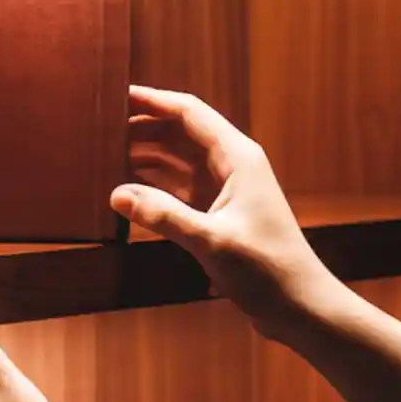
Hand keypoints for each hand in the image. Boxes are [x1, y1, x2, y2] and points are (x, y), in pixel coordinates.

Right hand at [112, 85, 340, 340]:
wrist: (300, 306)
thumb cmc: (268, 270)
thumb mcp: (212, 241)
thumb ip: (164, 216)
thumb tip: (117, 195)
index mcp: (238, 157)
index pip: (189, 113)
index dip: (153, 101)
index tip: (117, 94)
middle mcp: (232, 166)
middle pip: (180, 134)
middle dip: (143, 128)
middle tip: (100, 130)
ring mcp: (225, 191)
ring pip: (177, 163)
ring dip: (145, 159)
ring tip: (105, 157)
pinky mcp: (219, 215)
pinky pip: (179, 190)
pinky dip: (154, 188)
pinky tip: (127, 192)